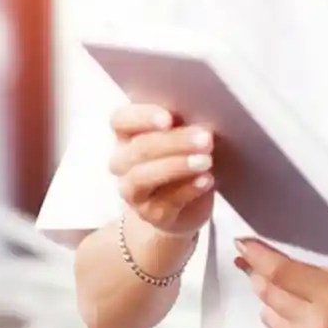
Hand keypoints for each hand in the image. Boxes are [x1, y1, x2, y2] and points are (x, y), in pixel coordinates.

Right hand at [108, 96, 214, 236]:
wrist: (185, 207)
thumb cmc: (183, 159)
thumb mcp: (182, 137)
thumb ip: (183, 123)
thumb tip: (204, 113)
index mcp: (127, 135)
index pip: (121, 120)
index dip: (142, 117)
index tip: (169, 118)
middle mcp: (123, 162)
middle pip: (139, 148)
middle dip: (174, 142)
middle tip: (206, 138)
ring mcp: (133, 191)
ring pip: (144, 176)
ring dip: (178, 166)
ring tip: (206, 161)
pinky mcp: (151, 214)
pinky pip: (166, 201)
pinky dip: (188, 189)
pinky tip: (206, 180)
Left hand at [235, 239, 327, 327]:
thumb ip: (322, 271)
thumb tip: (283, 261)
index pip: (280, 272)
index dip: (257, 255)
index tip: (243, 244)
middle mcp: (318, 324)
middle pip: (269, 294)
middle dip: (258, 274)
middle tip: (252, 260)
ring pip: (269, 317)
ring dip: (269, 299)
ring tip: (278, 287)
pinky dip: (280, 321)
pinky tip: (291, 311)